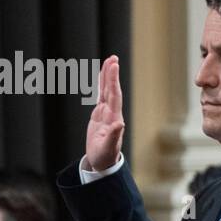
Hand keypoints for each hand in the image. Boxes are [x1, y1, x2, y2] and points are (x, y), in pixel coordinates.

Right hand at [86, 54, 125, 171]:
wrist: (103, 163)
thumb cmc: (104, 157)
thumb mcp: (107, 148)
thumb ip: (114, 136)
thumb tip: (120, 124)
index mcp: (114, 118)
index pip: (113, 95)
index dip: (113, 80)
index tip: (113, 66)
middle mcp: (112, 113)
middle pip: (111, 90)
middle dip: (111, 74)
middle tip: (113, 58)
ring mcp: (106, 114)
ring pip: (106, 91)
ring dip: (108, 77)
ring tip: (109, 61)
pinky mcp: (100, 115)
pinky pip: (100, 96)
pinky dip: (101, 86)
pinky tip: (101, 77)